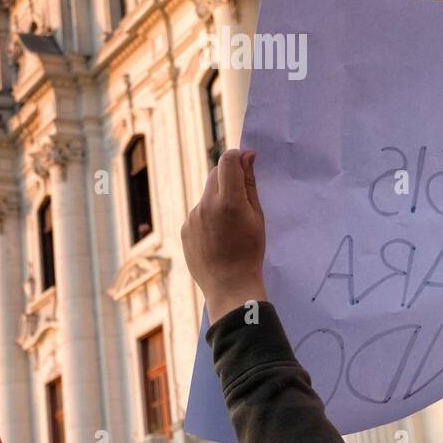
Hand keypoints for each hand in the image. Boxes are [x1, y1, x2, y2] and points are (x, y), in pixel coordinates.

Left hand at [181, 148, 266, 322]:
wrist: (229, 286)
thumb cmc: (250, 252)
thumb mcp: (257, 217)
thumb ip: (249, 184)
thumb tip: (247, 156)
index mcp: (228, 201)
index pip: (227, 161)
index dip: (237, 157)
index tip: (245, 163)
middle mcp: (206, 205)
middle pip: (215, 174)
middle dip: (227, 177)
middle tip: (240, 196)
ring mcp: (192, 217)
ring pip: (206, 195)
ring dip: (217, 199)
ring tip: (229, 226)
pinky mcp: (184, 229)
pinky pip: (198, 213)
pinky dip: (208, 216)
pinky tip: (218, 237)